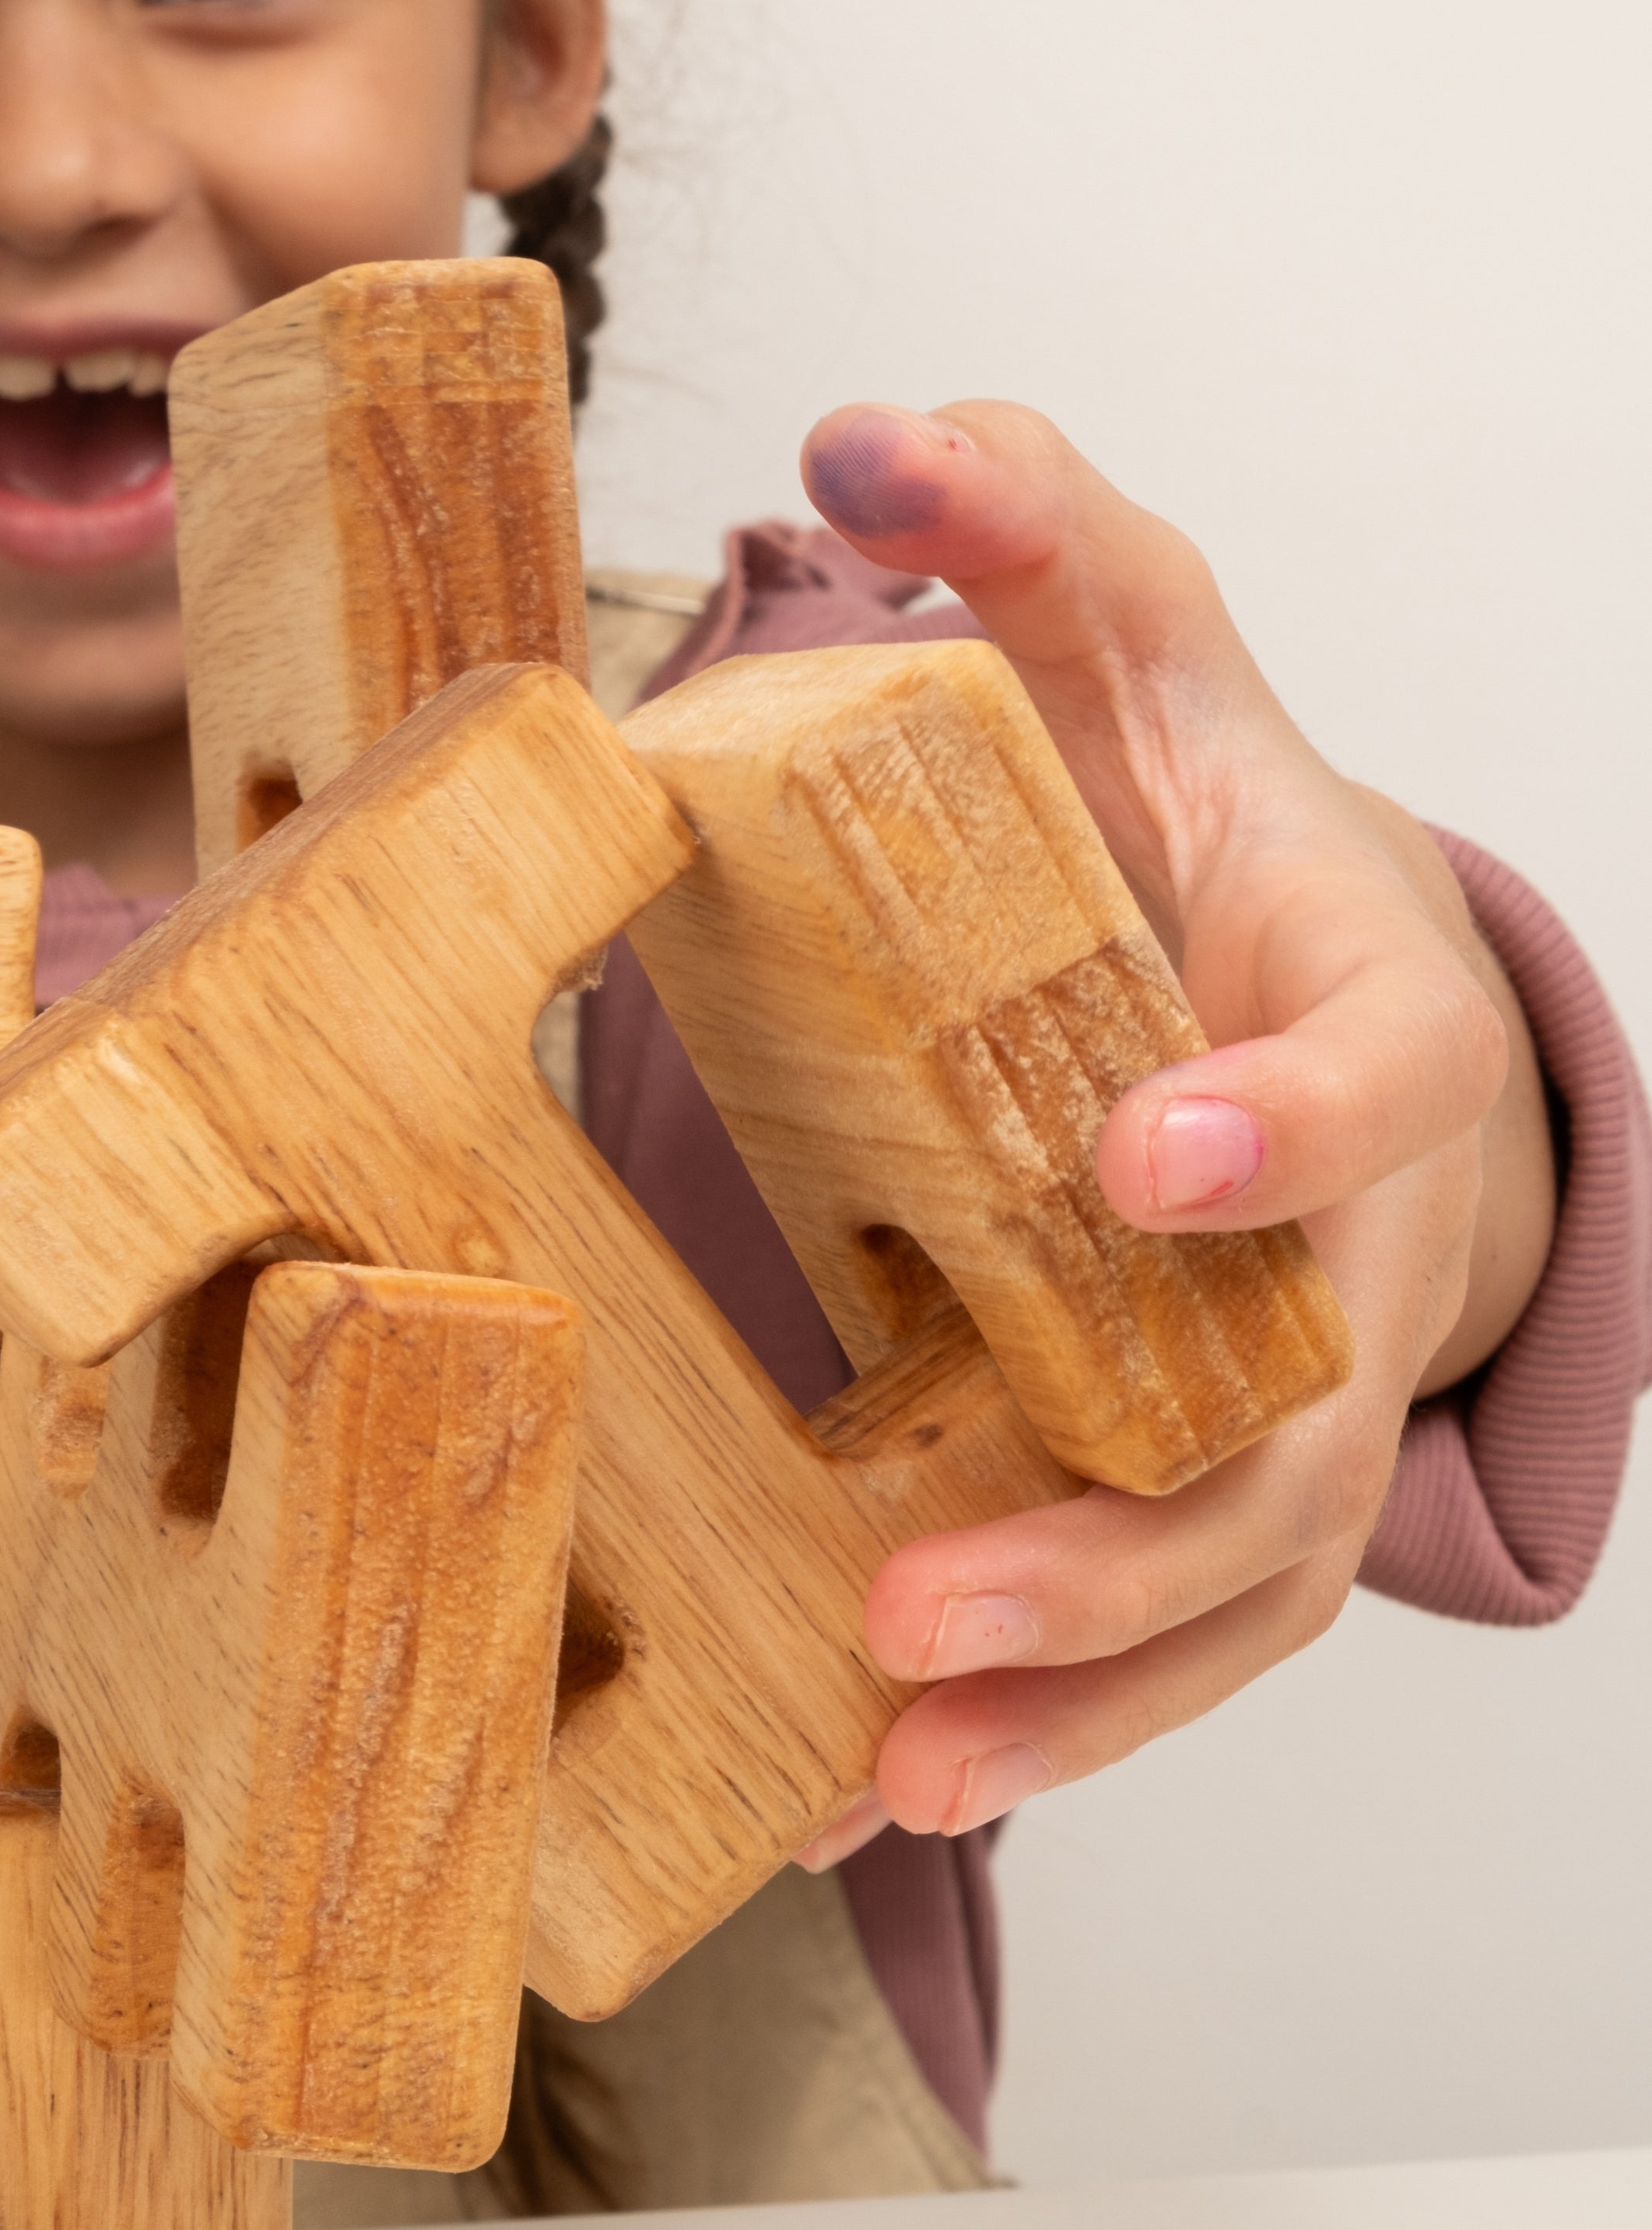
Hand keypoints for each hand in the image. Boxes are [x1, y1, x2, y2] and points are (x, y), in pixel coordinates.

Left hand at [788, 401, 1556, 1866]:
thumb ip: (1030, 525)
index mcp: (1374, 1021)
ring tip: (896, 1760)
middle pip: (1296, 1420)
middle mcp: (1362, 1247)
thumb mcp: (1137, 645)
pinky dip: (1033, 1730)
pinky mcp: (1225, 1504)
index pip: (1372, 1080)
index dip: (1281, 1125)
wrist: (1286, 993)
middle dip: (1131, 1525)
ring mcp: (1302, 1399)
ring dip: (1076, 1685)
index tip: (1147, 1154)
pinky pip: (1161, 1649)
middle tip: (931, 1589)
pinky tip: (855, 1798)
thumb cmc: (1212, 826)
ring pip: (1236, 1587)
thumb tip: (872, 431)